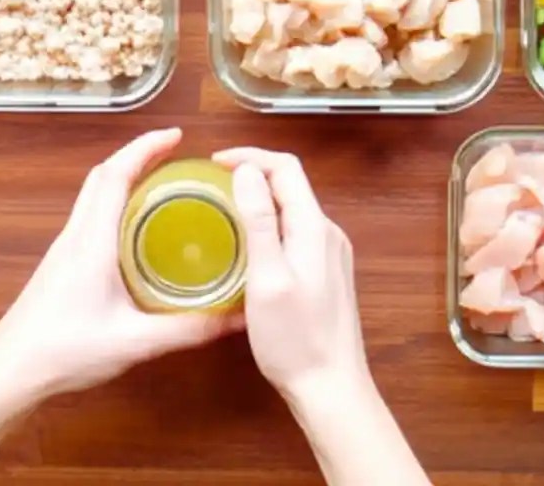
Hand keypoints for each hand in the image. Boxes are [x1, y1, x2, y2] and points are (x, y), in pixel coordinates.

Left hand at [0, 128, 241, 402]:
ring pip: (93, 196)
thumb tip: (237, 318)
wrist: (11, 371)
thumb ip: (188, 329)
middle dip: (137, 155)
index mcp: (91, 242)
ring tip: (163, 182)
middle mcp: (75, 236)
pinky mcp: (61, 264)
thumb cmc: (64, 352)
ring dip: (124, 177)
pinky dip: (114, 204)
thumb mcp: (136, 342)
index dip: (144, 147)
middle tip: (175, 153)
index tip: (175, 135)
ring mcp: (64, 249)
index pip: (115, 175)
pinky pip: (90, 218)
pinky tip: (137, 227)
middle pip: (102, 177)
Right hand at [212, 148, 371, 405]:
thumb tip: (246, 171)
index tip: (214, 163)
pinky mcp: (326, 273)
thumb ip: (259, 222)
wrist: (331, 386)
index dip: (249, 156)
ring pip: (292, 209)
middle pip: (290, 185)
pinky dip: (270, 226)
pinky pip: (296, 233)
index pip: (286, 167)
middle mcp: (327, 234)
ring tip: (223, 210)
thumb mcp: (267, 278)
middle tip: (212, 185)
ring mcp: (330, 254)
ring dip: (260, 201)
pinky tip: (247, 246)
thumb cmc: (296, 340)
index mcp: (314, 228)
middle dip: (252, 174)